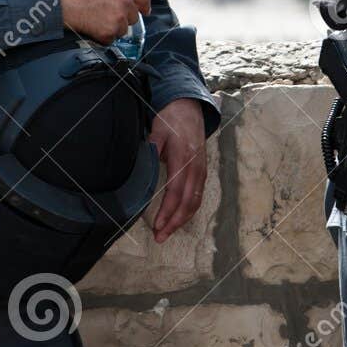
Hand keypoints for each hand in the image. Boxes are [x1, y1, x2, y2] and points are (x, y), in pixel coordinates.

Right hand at [55, 0, 148, 42]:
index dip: (143, 6)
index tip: (143, 11)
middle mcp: (125, 0)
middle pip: (133, 17)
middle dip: (122, 18)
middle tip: (106, 16)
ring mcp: (118, 16)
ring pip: (122, 30)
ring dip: (111, 28)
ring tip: (94, 19)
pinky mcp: (108, 31)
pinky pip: (110, 39)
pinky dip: (101, 37)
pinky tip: (90, 26)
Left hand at [148, 99, 207, 243]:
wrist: (190, 108)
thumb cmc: (171, 119)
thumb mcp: (157, 130)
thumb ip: (152, 147)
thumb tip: (144, 165)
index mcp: (183, 157)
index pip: (176, 191)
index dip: (167, 211)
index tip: (158, 225)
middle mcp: (195, 166)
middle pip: (188, 201)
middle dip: (174, 222)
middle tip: (160, 237)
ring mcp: (201, 169)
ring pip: (195, 201)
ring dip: (182, 220)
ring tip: (167, 232)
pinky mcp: (202, 170)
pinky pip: (198, 195)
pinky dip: (189, 210)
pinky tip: (179, 219)